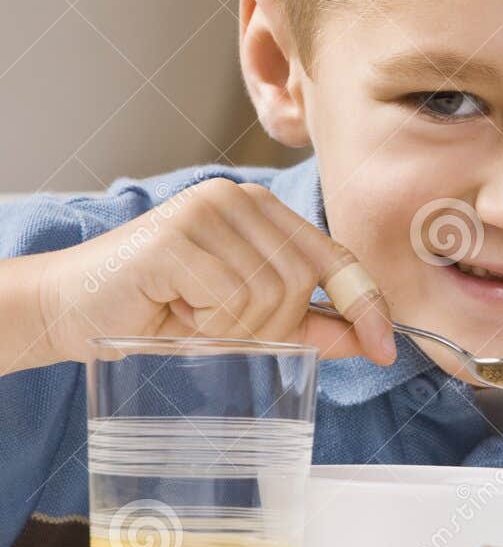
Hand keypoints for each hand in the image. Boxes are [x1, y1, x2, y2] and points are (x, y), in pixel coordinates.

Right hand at [34, 178, 396, 367]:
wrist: (70, 310)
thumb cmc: (156, 312)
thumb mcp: (242, 321)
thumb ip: (304, 325)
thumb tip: (368, 339)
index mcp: (263, 211)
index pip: (334, 256)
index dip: (365, 303)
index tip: (387, 348)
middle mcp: (239, 198)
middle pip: (301, 283)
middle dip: (269, 329)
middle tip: (216, 331)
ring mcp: (208, 209)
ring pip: (269, 295)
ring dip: (231, 330)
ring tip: (191, 318)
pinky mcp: (178, 234)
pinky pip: (230, 299)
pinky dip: (207, 325)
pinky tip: (175, 312)